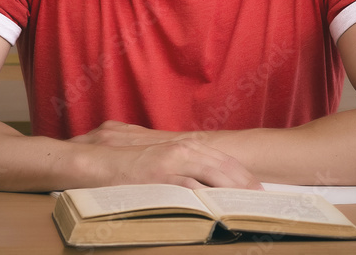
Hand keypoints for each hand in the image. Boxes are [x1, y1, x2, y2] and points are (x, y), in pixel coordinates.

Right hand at [70, 121, 261, 189]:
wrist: (91, 162)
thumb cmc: (121, 165)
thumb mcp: (154, 162)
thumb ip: (175, 167)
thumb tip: (195, 182)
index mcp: (181, 146)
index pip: (219, 157)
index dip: (241, 172)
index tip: (258, 185)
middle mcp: (180, 150)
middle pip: (222, 165)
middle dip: (245, 181)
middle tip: (264, 197)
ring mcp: (171, 163)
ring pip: (212, 174)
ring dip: (233, 189)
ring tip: (251, 203)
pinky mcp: (159, 177)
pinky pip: (189, 188)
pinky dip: (207, 198)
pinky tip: (220, 208)